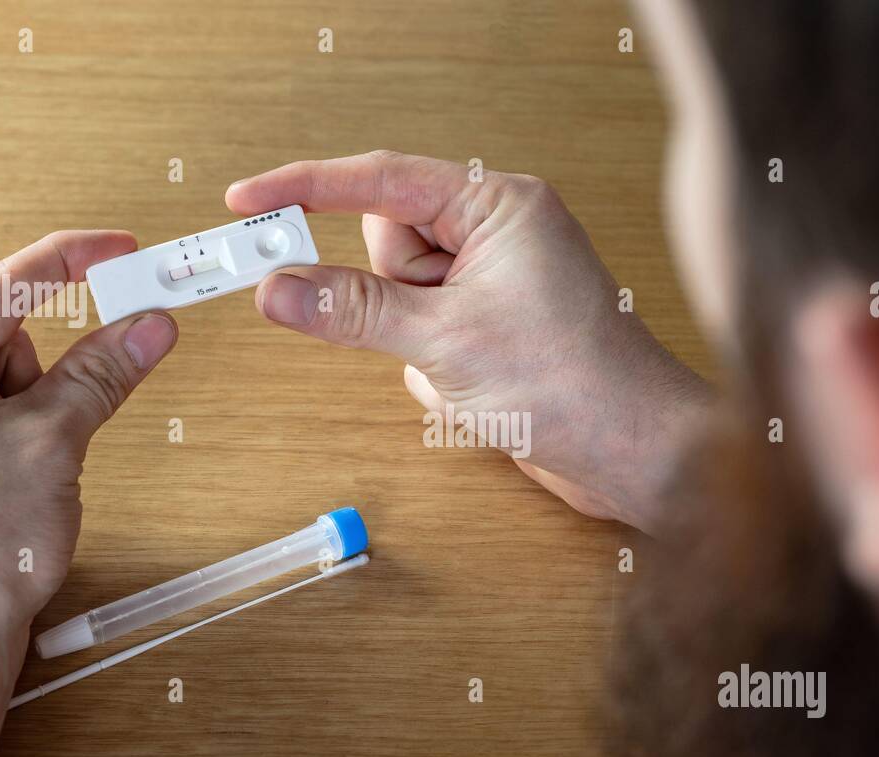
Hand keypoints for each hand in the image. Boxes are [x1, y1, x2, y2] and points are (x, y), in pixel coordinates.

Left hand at [0, 230, 176, 756]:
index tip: (122, 250)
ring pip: (9, 393)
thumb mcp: (54, 441)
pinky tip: (41, 485)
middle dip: (61, 366)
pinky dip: (34, 442)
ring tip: (51, 469)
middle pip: (9, 343)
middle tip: (99, 392)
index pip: (6, 287)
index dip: (72, 262)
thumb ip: (103, 374)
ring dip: (49, 415)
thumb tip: (147, 325)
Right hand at [226, 151, 708, 533]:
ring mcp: (495, 283)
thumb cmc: (571, 384)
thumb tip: (278, 288)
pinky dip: (433, 367)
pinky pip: (422, 334)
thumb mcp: (442, 343)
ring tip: (468, 370)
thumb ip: (351, 310)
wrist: (632, 453)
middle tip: (417, 330)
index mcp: (498, 206)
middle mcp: (498, 235)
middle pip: (387, 243)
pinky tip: (478, 392)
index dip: (307, 188)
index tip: (246, 199)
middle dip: (390, 294)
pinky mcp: (493, 328)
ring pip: (400, 296)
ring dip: (413, 341)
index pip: (381, 180)